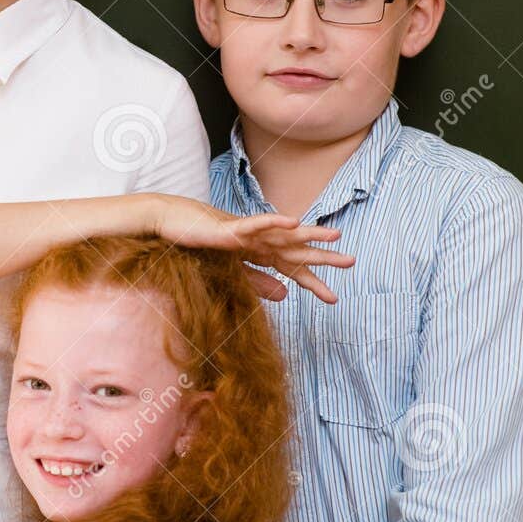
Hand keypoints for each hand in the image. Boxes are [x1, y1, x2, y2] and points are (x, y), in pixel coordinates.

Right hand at [150, 198, 352, 304]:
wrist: (171, 226)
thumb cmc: (198, 247)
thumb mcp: (231, 272)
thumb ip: (258, 282)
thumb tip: (286, 295)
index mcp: (259, 254)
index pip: (291, 269)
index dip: (312, 283)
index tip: (334, 299)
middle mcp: (258, 242)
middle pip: (295, 250)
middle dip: (323, 256)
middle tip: (351, 262)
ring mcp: (246, 233)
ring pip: (283, 234)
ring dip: (309, 233)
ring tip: (335, 234)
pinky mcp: (231, 228)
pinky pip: (257, 224)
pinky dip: (275, 222)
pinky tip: (294, 222)